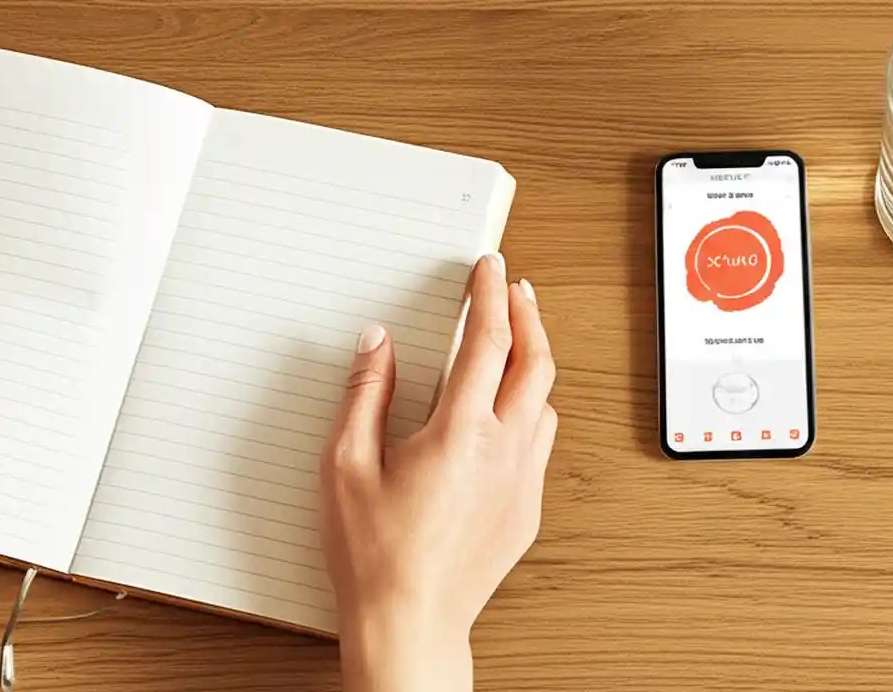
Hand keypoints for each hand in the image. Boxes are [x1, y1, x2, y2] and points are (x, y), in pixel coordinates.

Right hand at [321, 253, 556, 691]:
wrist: (409, 624)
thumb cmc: (373, 555)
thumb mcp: (346, 465)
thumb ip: (365, 394)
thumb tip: (377, 343)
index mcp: (459, 433)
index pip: (488, 342)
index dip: (490, 295)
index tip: (489, 269)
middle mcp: (503, 452)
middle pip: (537, 362)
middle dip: (529, 316)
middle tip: (516, 291)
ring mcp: (522, 483)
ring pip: (547, 403)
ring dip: (534, 364)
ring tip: (514, 344)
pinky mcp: (526, 511)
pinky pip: (541, 444)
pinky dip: (532, 411)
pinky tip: (509, 414)